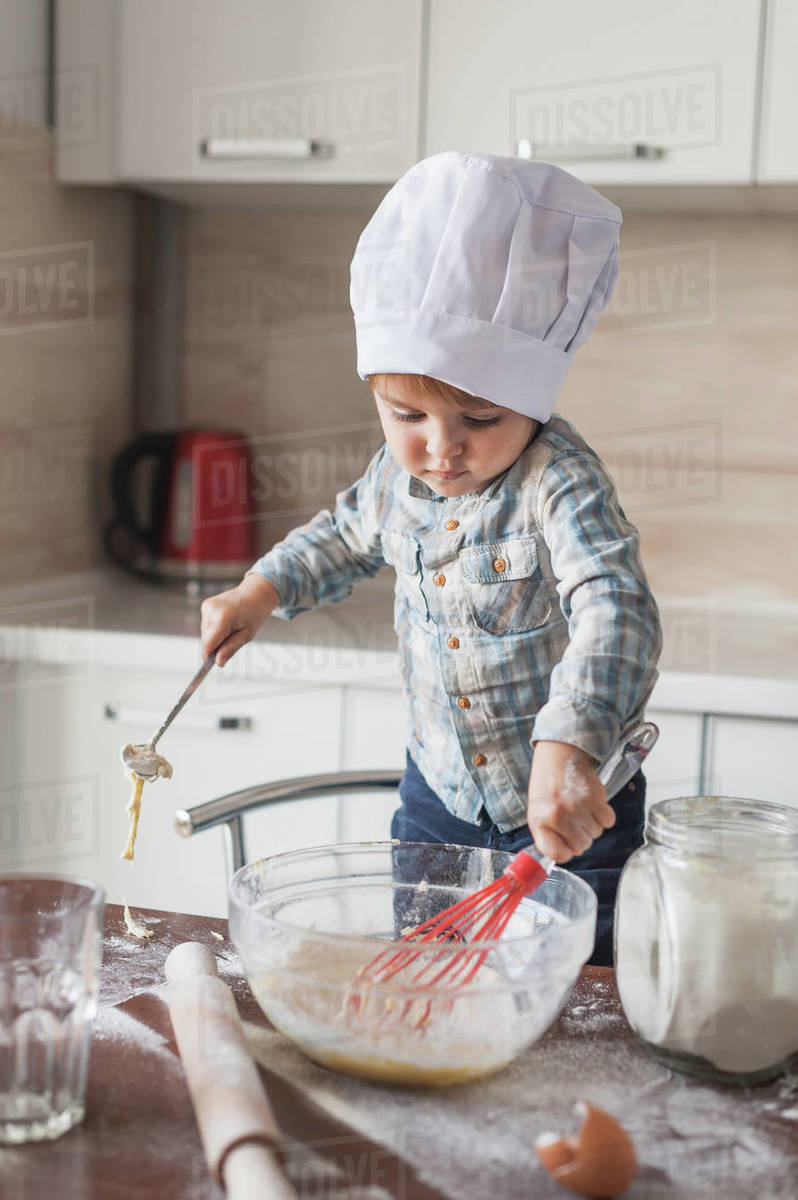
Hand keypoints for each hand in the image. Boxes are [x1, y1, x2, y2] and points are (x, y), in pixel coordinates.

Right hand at [200, 573, 280, 665]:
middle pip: (206, 640)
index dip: (208, 656)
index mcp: (223, 619)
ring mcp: (207, 606)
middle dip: (216, 645)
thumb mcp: (247, 635)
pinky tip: (226, 621)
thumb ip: (230, 649)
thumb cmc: (255, 614)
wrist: (256, 593)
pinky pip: (206, 624)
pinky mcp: (206, 605)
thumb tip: (218, 663)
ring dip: (215, 636)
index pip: (208, 644)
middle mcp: (212, 611)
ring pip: (205, 633)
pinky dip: (214, 627)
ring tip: (231, 628)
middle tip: (232, 640)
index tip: (210, 665)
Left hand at [527, 740, 615, 862]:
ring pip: (596, 834)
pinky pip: (608, 821)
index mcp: (539, 821)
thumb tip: (572, 853)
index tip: (566, 843)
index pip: (556, 854)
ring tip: (581, 806)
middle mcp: (557, 816)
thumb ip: (550, 836)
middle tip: (575, 818)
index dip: (565, 851)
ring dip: (593, 823)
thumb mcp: (538, 811)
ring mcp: (577, 807)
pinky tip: (593, 802)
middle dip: (581, 835)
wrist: (558, 754)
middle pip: (582, 845)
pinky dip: (604, 815)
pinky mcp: (595, 798)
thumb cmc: (548, 785)